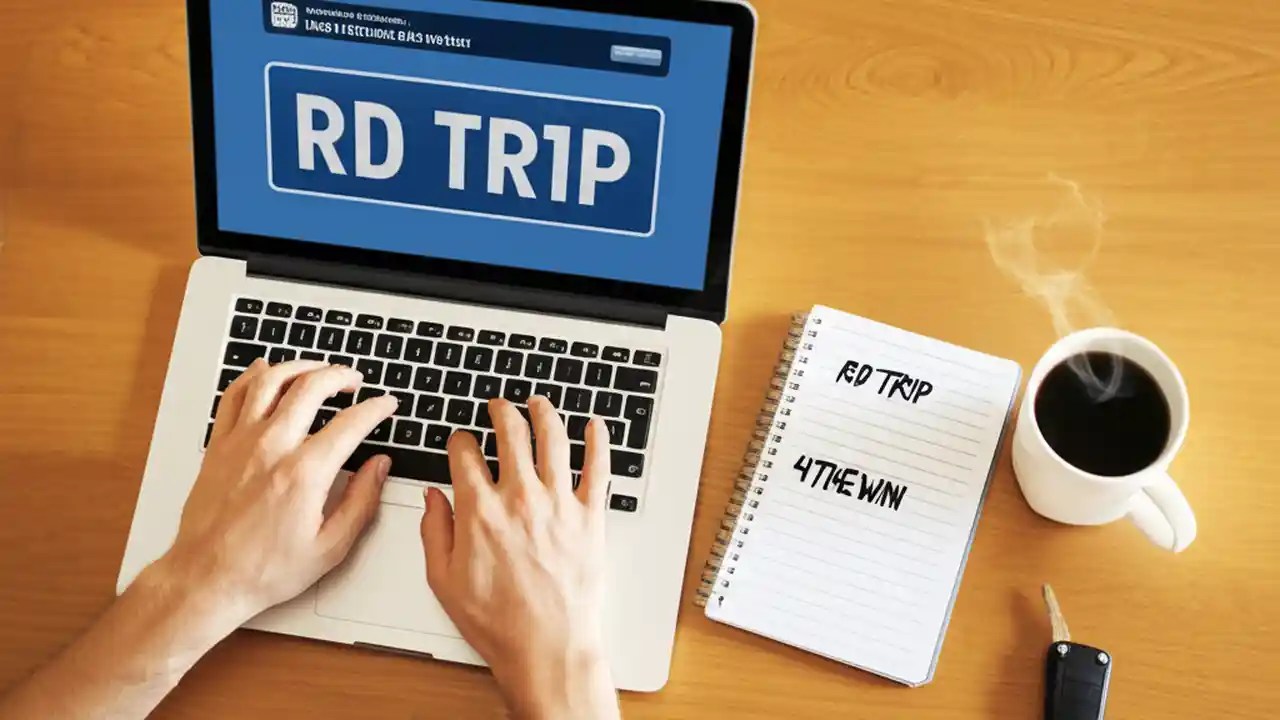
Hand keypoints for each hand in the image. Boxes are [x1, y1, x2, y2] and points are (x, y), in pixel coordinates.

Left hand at [154, 358, 397, 624]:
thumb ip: (361, 501)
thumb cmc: (264, 569)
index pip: (351, 424)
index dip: (375, 409)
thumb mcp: (330, 547)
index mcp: (305, 473)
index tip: (385, 405)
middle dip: (340, 376)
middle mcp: (272, 448)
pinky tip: (266, 370)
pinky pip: (235, 396)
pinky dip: (253, 376)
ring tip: (318, 369)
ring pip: (271, 381)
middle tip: (354, 380)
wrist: (207, 578)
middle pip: (310, 388)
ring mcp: (241, 442)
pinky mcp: (219, 446)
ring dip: (300, 367)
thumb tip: (379, 467)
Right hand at [421, 396, 618, 719]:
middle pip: (510, 433)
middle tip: (499, 406)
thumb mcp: (443, 580)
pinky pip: (598, 468)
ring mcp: (558, 504)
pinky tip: (596, 425)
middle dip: (501, 411)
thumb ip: (434, 532)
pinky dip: (598, 441)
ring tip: (538, 403)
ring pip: (553, 439)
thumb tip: (433, 498)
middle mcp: (520, 498)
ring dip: (544, 413)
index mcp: (480, 511)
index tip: (460, 441)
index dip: (459, 440)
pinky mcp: (589, 516)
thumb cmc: (498, 621)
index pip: (465, 454)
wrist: (547, 647)